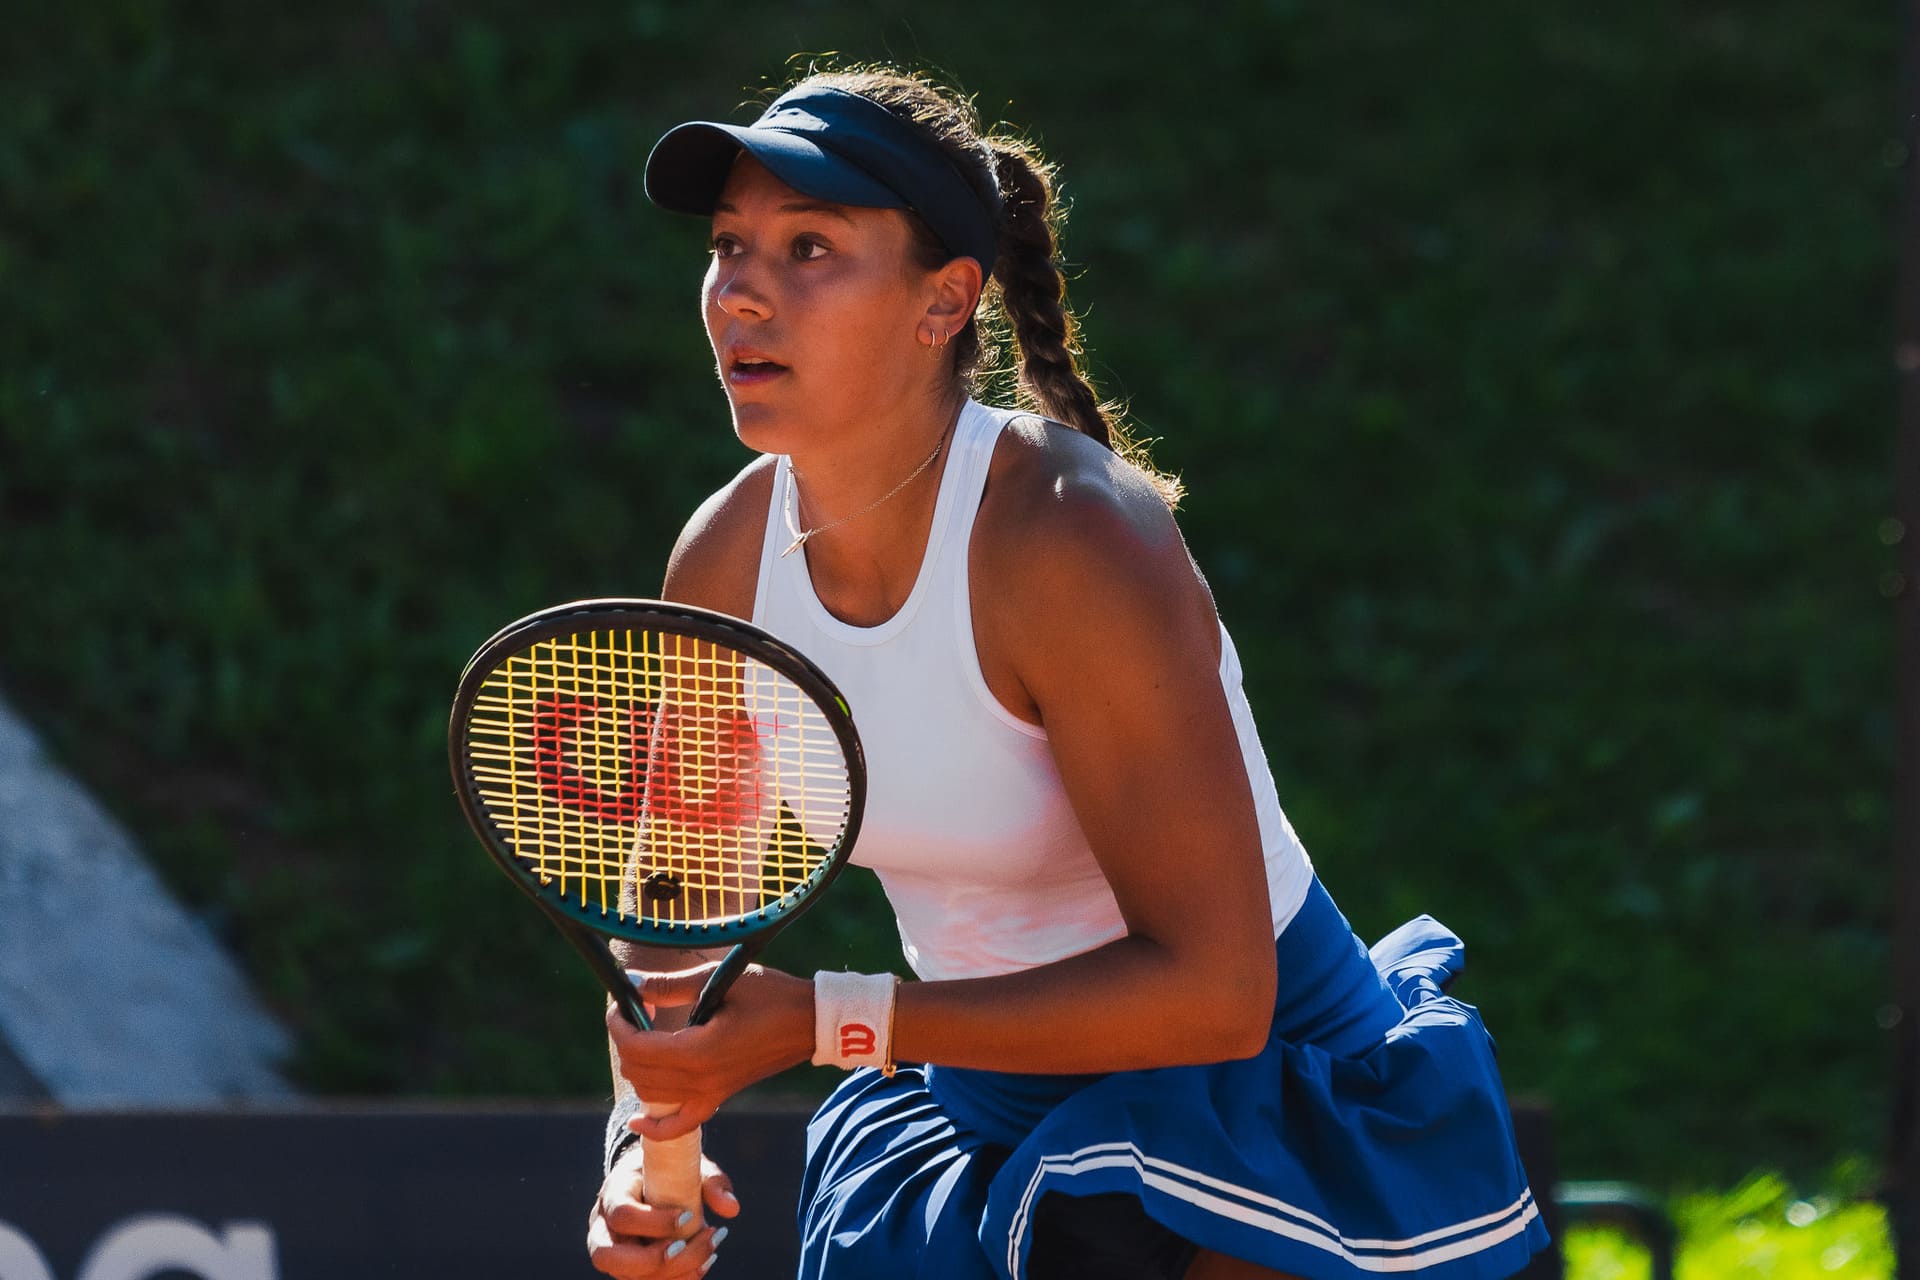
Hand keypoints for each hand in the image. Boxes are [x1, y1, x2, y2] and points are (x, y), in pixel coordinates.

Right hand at [588, 1144, 740, 1277]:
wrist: (652, 1180)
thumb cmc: (670, 1171)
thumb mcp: (689, 1165)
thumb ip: (712, 1182)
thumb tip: (732, 1208)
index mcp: (614, 1192)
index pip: (622, 1214)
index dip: (654, 1222)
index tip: (688, 1215)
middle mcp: (604, 1227)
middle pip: (607, 1256)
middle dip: (651, 1259)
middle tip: (684, 1246)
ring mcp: (612, 1252)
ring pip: (627, 1277)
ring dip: (671, 1272)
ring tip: (707, 1255)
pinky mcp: (628, 1268)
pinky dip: (678, 1279)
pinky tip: (703, 1263)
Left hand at [607, 961, 813, 1139]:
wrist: (808, 1022)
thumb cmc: (770, 995)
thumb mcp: (719, 981)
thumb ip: (671, 986)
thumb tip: (630, 983)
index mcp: (699, 1050)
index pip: (637, 1047)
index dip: (618, 1024)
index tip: (619, 1002)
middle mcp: (700, 1080)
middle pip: (638, 1071)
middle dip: (625, 1041)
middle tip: (632, 1011)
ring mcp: (709, 1093)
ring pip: (650, 1094)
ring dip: (637, 1067)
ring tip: (642, 1036)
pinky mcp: (718, 1098)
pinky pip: (679, 1125)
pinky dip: (655, 1127)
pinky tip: (638, 1120)